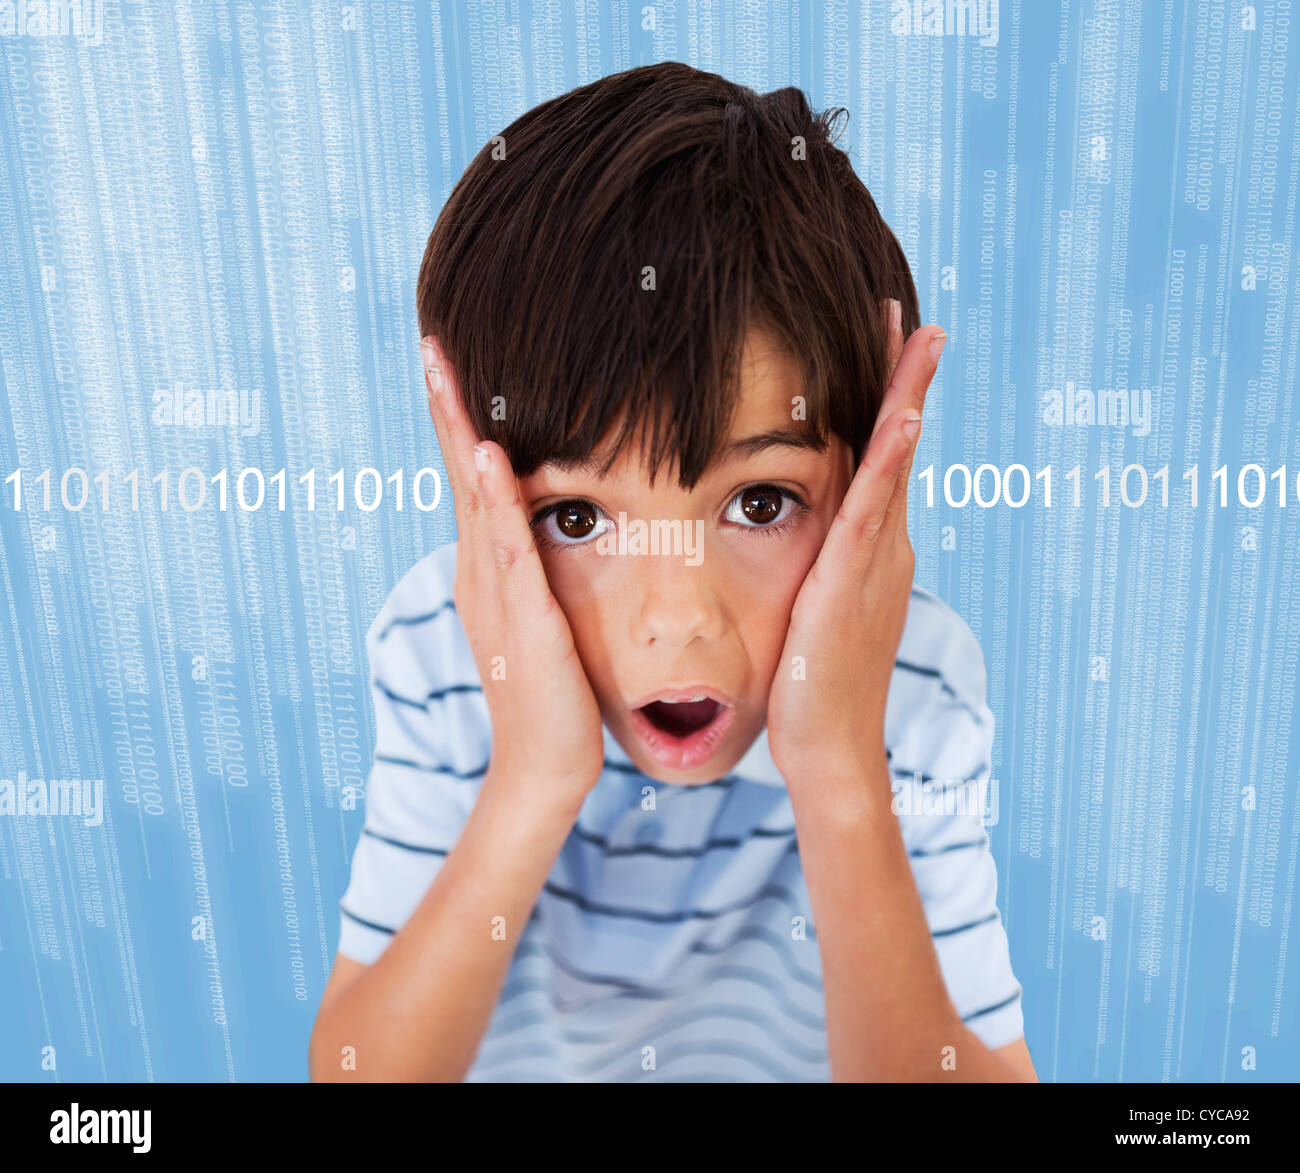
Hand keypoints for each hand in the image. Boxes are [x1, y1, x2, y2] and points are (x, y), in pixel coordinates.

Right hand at [421, 337, 605, 808]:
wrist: (544, 766)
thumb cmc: (551, 694)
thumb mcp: (539, 616)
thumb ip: (534, 569)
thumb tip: (545, 527)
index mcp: (486, 567)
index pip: (469, 479)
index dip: (458, 421)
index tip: (450, 364)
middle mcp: (479, 572)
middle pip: (457, 474)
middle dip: (446, 407)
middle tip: (433, 344)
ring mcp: (493, 595)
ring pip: (473, 499)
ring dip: (458, 433)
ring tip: (446, 372)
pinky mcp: (521, 620)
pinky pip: (508, 550)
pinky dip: (496, 501)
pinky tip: (490, 457)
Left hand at [766, 303, 943, 798]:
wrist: (829, 747)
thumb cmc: (813, 684)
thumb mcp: (815, 609)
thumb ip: (815, 569)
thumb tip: (796, 541)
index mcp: (870, 550)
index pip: (881, 461)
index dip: (889, 404)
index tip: (890, 348)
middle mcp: (884, 546)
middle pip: (897, 448)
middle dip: (907, 381)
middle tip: (916, 319)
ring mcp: (877, 562)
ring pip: (893, 465)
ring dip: (906, 399)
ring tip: (919, 339)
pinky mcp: (854, 582)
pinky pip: (872, 511)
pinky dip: (889, 462)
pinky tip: (899, 418)